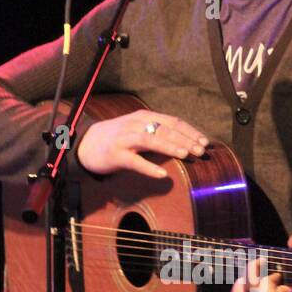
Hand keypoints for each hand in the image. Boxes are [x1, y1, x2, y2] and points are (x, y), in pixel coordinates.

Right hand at [76, 110, 208, 178]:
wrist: (86, 144)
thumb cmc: (119, 138)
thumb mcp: (140, 130)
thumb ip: (159, 133)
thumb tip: (187, 143)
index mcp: (145, 117)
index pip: (172, 121)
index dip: (190, 131)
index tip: (205, 141)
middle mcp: (135, 124)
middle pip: (165, 129)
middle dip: (185, 140)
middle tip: (202, 151)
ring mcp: (124, 138)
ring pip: (151, 140)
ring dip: (170, 147)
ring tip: (186, 155)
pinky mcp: (115, 154)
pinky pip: (134, 161)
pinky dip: (149, 167)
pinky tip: (162, 175)